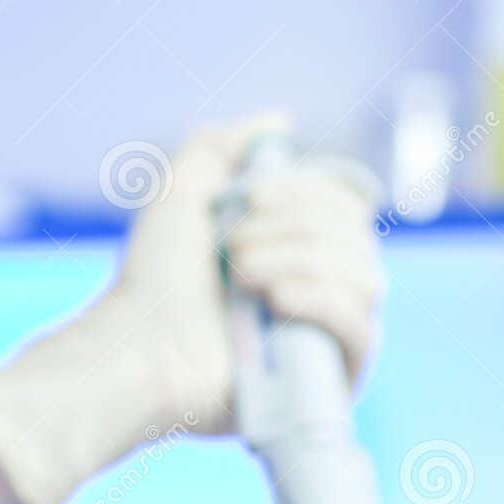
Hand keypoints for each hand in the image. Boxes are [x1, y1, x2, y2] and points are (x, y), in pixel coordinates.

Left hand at [0, 115, 381, 503]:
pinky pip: (362, 329)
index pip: (343, 207)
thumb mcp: (181, 194)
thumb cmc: (153, 279)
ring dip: (298, 260)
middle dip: (293, 226)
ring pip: (364, 276)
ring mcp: (326, 338)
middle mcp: (319, 292)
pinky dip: (322, 302)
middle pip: (357, 236)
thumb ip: (221, 148)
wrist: (139, 347)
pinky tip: (277, 300)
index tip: (249, 198)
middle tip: (232, 246)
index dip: (306, 191)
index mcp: (295, 251)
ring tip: (241, 277)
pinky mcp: (331, 381)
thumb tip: (278, 122)